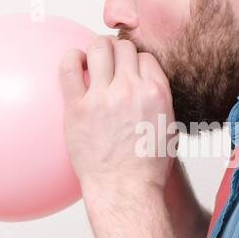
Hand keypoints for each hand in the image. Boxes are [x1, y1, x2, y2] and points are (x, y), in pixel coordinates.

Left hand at [59, 36, 177, 202]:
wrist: (124, 190)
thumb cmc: (147, 167)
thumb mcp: (169, 129)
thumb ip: (161, 102)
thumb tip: (150, 86)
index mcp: (156, 93)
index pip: (145, 56)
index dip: (135, 61)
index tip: (128, 69)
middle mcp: (131, 90)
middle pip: (123, 47)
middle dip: (117, 51)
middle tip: (110, 61)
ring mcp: (102, 97)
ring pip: (99, 48)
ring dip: (96, 49)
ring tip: (93, 59)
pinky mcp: (77, 107)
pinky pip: (69, 67)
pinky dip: (71, 58)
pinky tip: (74, 62)